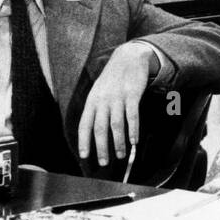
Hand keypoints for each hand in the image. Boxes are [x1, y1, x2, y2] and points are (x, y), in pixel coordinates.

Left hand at [78, 42, 158, 165]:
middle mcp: (103, 100)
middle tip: (104, 162)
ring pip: (116, 125)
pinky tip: (135, 140)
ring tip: (122, 155)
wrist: (128, 57)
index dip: (84, 141)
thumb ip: (96, 109)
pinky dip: (133, 130)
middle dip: (101, 147)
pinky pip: (132, 116)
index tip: (84, 156)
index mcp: (92, 101)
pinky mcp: (132, 94)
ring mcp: (117, 97)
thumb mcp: (99, 91)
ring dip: (118, 142)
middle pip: (100, 128)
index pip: (84, 124)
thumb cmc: (113, 78)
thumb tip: (94, 132)